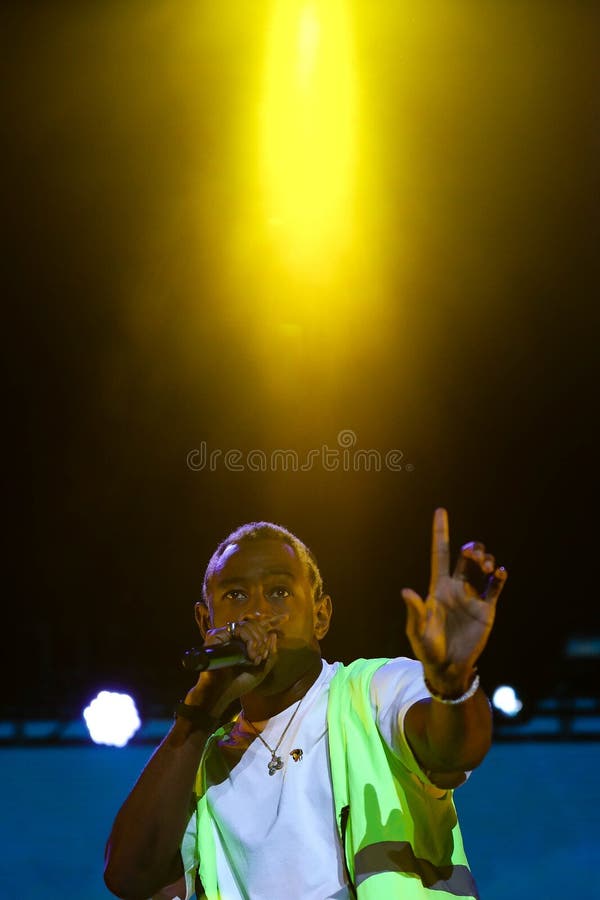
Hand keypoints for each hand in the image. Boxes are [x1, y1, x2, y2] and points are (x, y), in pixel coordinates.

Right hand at [185, 613, 288, 715]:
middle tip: (261, 656)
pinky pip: (240, 629)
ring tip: (254, 658)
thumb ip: (270, 654)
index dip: (273, 620)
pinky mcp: (217, 636)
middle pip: (256, 624)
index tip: (286, 617)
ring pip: (249, 625)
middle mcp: (235, 636)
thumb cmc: (240, 683)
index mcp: (245, 643)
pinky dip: (250, 640)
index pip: (259, 626)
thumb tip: (273, 635)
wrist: (223, 692)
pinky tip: (250, 655)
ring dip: (258, 641)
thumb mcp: (261, 670)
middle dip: (263, 639)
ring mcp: (226, 635)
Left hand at [401, 508, 506, 692]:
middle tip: (475, 555)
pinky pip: (496, 587)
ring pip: (482, 568)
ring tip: (489, 568)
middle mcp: (456, 587)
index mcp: (437, 587)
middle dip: (472, 549)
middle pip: (465, 557)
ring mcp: (472, 596)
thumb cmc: (427, 650)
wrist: (448, 668)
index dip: (440, 532)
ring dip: (487, 561)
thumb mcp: (418, 632)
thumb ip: (415, 611)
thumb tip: (406, 591)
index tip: (441, 511)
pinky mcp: (486, 609)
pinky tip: (500, 574)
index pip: (440, 553)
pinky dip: (500, 577)